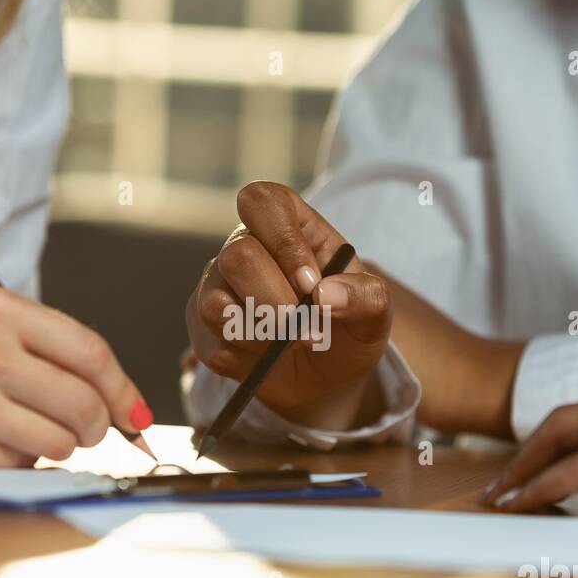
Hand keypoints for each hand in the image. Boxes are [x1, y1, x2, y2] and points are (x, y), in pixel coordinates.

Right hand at [0, 286, 151, 465]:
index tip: (137, 414)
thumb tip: (124, 402)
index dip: (125, 390)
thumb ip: (47, 347)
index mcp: (0, 308)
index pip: (92, 354)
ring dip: (56, 446)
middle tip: (83, 429)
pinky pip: (21, 466)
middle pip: (84, 404)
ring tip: (22, 429)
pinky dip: (17, 461)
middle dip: (97, 427)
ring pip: (60, 442)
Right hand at [185, 182, 391, 418]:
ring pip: (216, 306)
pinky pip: (214, 346)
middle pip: (238, 256)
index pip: (262, 202)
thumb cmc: (348, 327)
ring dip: (263, 336)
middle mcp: (244, 246)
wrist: (327, 375)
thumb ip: (365, 297)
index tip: (311, 284)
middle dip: (278, 304)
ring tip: (290, 344)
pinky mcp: (203, 328)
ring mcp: (217, 286)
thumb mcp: (374, 313)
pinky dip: (249, 360)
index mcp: (288, 224)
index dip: (284, 242)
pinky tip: (268, 357)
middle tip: (308, 331)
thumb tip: (325, 295)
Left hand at [481, 395, 577, 535]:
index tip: (540, 465)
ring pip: (564, 436)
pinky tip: (517, 504)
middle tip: (501, 482)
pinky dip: (540, 487)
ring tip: (497, 497)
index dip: (567, 439)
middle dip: (530, 451)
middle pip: (572, 418)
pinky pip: (576, 472)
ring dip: (525, 468)